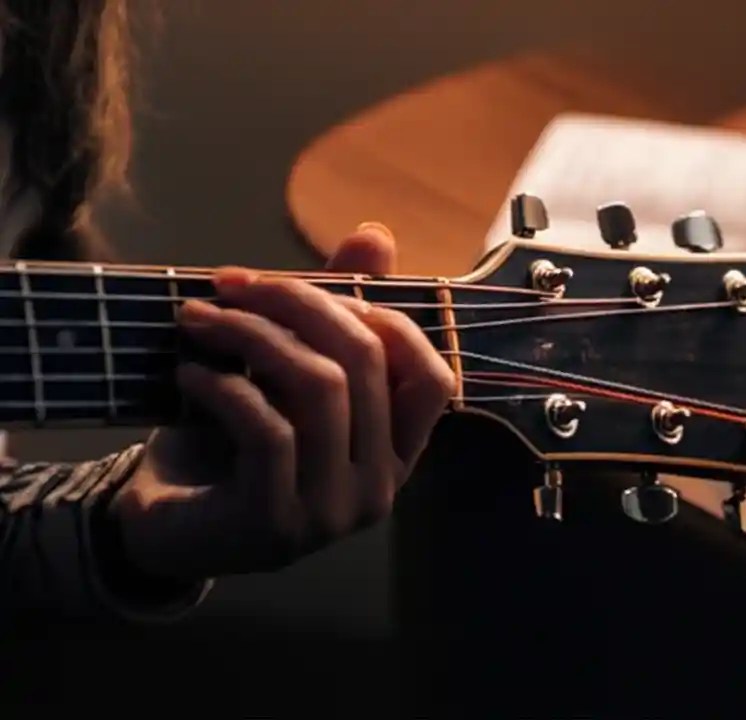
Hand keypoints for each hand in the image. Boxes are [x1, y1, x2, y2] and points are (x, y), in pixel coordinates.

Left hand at [105, 223, 455, 583]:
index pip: (433, 375)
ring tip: (199, 319)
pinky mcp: (279, 525)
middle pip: (367, 362)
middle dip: (297, 303)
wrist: (167, 532)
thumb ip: (333, 314)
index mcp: (398, 453)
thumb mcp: (285, 374)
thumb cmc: (233, 448)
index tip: (295, 285)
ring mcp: (334, 512)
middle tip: (231, 285)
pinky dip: (222, 386)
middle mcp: (381, 487)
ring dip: (252, 335)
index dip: (375, 315)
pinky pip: (268, 428)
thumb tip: (376, 235)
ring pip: (320, 387)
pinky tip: (188, 373)